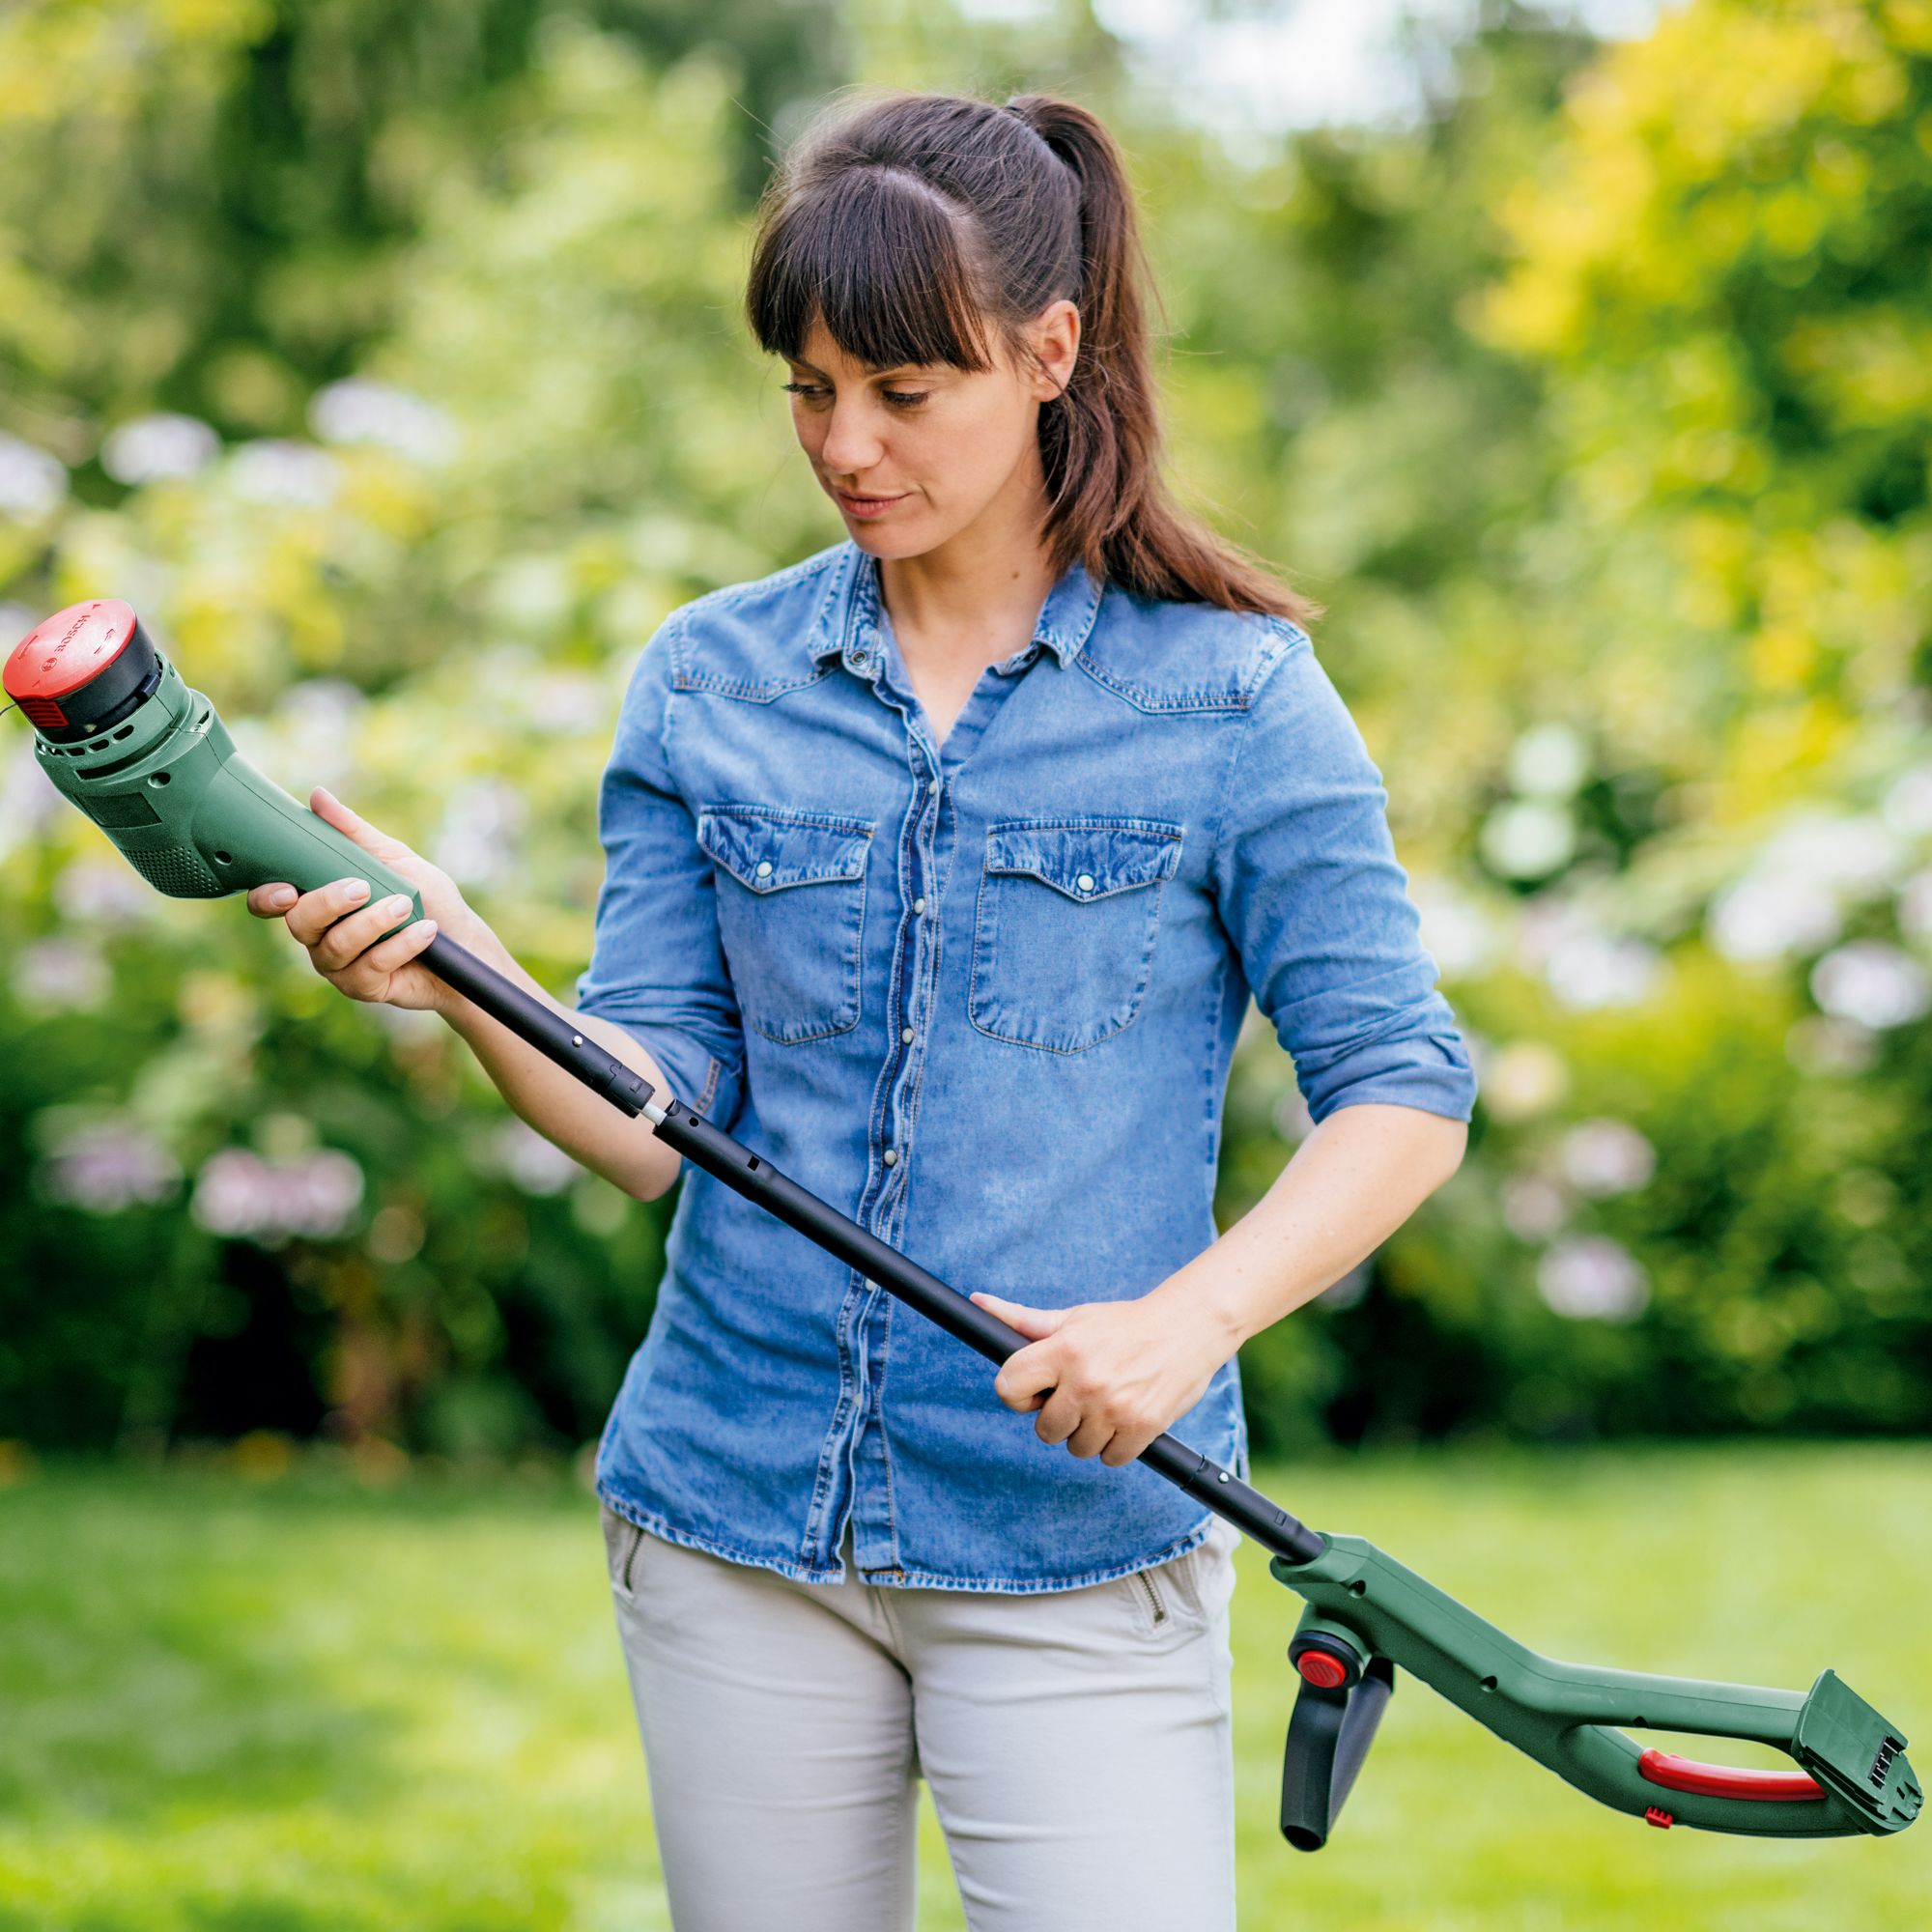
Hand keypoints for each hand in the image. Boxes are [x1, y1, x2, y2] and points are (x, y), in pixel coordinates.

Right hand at [246, 786, 483, 1014]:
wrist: (466, 942)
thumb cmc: (427, 898)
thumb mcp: (394, 858)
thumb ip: (354, 833)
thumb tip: (318, 797)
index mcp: (318, 901)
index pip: (271, 903)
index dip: (267, 897)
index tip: (288, 888)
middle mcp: (319, 935)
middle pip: (299, 924)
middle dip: (329, 904)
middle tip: (364, 887)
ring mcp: (339, 965)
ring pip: (335, 947)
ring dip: (373, 923)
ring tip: (406, 905)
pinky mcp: (363, 987)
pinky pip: (368, 968)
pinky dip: (399, 945)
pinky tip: (424, 931)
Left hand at [968, 1285, 1237, 1468]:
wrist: (1189, 1327)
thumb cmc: (1124, 1324)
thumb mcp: (1074, 1318)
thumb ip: (1023, 1320)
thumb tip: (978, 1302)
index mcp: (1063, 1350)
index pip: (1007, 1387)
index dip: (1018, 1394)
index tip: (1037, 1391)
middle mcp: (1085, 1381)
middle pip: (1044, 1430)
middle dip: (1058, 1417)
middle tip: (1080, 1395)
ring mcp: (1114, 1408)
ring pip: (1077, 1448)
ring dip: (1089, 1433)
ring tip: (1106, 1403)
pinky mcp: (1142, 1429)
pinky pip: (1110, 1460)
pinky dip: (1116, 1445)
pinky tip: (1125, 1417)